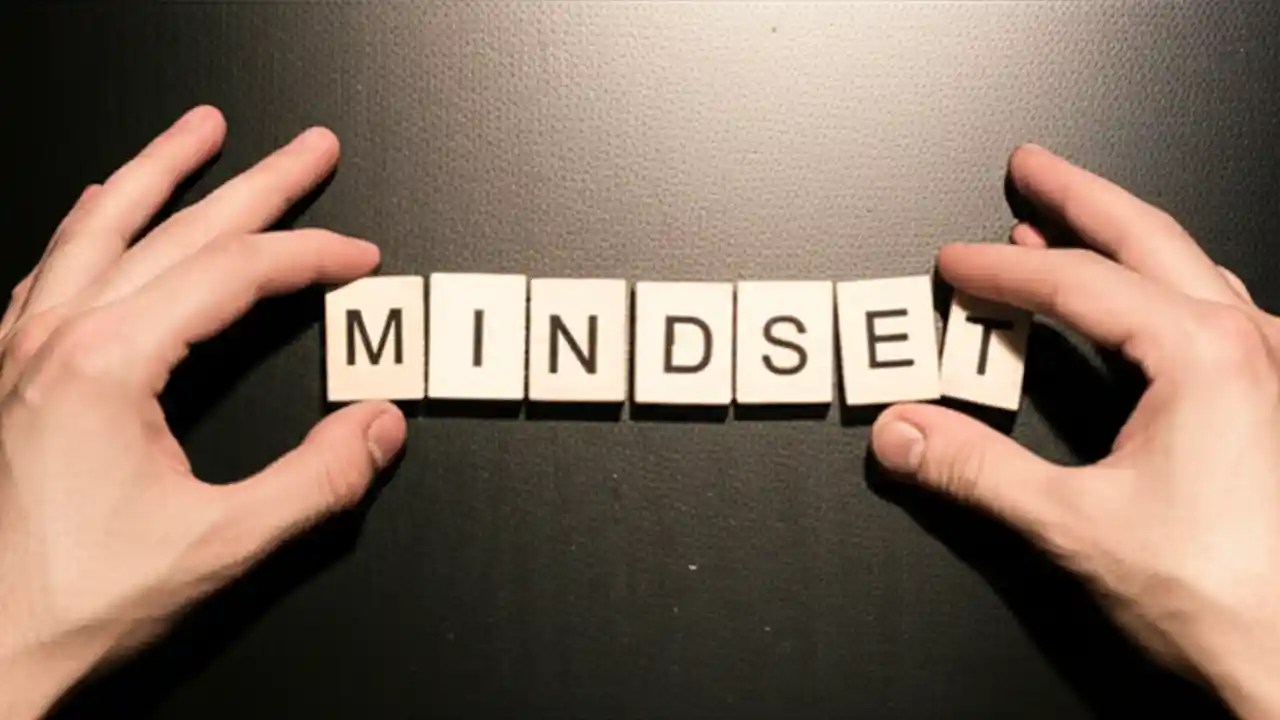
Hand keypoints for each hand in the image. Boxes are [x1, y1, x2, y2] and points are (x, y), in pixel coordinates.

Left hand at [0, 106, 406, 717]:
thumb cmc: (73, 598)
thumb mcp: (220, 545)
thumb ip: (316, 482)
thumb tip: (379, 427)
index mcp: (105, 364)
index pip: (230, 274)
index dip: (308, 256)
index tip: (358, 256)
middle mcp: (57, 339)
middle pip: (176, 228)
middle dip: (256, 183)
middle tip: (309, 149)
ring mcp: (24, 349)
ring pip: (100, 225)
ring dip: (160, 170)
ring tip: (201, 129)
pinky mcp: (14, 372)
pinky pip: (54, 265)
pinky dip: (93, 221)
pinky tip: (103, 206)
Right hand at [872, 145, 1279, 717]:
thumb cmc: (1228, 595)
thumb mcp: (1075, 525)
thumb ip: (977, 471)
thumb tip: (905, 433)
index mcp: (1203, 355)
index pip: (1078, 283)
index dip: (1003, 271)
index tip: (954, 265)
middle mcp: (1247, 348)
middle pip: (1148, 239)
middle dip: (1080, 197)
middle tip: (1031, 166)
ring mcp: (1267, 373)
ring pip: (1186, 270)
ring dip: (1120, 239)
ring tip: (1066, 227)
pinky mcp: (1267, 405)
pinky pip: (1208, 312)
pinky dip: (1154, 288)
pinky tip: (1139, 304)